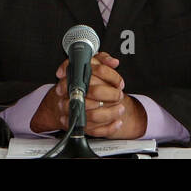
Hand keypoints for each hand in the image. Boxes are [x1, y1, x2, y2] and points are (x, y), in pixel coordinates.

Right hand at [30, 52, 146, 139]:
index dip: (108, 78)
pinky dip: (109, 127)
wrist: (70, 99)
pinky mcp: (78, 125)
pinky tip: (117, 122)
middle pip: (91, 95)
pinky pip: (95, 130)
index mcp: (71, 78)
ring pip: (93, 116)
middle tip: (119, 95)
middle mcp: (69, 95)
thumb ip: (102, 60)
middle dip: (110, 95)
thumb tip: (113, 62)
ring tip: (120, 108)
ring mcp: (72, 112)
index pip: (89, 76)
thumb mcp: (91, 65)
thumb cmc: (83, 81)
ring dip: (111, 113)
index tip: (118, 82)